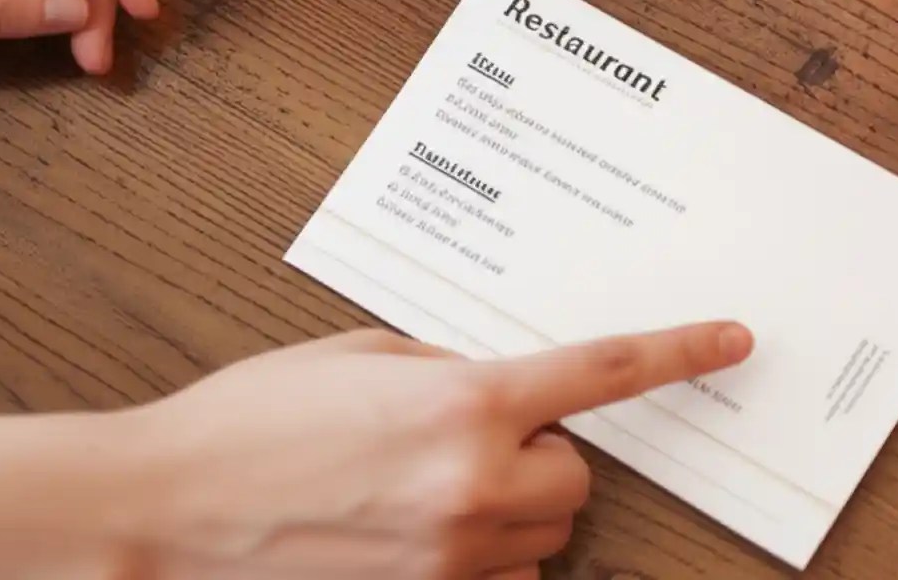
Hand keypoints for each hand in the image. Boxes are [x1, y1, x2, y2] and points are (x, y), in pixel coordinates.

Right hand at [129, 323, 753, 578]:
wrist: (167, 506)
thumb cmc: (253, 418)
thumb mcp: (362, 353)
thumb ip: (449, 368)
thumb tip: (500, 385)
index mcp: (462, 400)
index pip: (603, 371)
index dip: (679, 351)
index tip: (730, 341)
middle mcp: (472, 482)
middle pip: (577, 474)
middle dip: (545, 453)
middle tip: (479, 438)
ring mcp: (452, 555)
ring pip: (544, 532)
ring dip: (512, 504)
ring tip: (429, 485)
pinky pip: (502, 579)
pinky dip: (482, 552)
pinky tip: (420, 530)